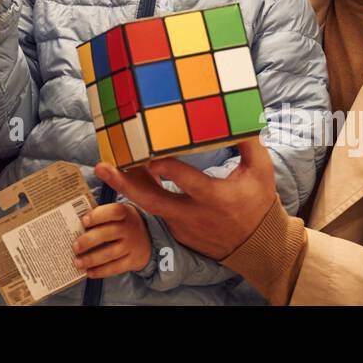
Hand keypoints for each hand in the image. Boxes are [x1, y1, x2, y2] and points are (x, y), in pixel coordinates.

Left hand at [72, 203, 150, 277]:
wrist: (148, 238)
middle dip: (89, 241)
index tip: (84, 221)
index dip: (98, 216)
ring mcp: (132, 245)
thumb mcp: (117, 214)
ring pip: (110, 253)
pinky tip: (89, 272)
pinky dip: (101, 271)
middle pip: (108, 234)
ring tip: (77, 263)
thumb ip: (100, 216)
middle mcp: (129, 228)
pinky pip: (116, 268)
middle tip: (75, 247)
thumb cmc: (122, 223)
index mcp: (124, 213)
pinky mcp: (133, 261)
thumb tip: (74, 223)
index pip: (113, 211)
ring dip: (91, 259)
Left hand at [96, 137, 278, 260]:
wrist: (258, 246)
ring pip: (150, 206)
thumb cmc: (259, 203)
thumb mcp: (260, 171)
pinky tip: (131, 176)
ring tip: (107, 167)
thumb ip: (248, 143)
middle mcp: (193, 214)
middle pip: (152, 201)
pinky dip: (144, 194)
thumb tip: (239, 116)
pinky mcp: (177, 231)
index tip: (149, 159)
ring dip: (129, 186)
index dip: (168, 170)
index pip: (187, 182)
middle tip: (102, 167)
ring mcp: (182, 226)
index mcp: (215, 197)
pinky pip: (157, 212)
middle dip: (124, 184)